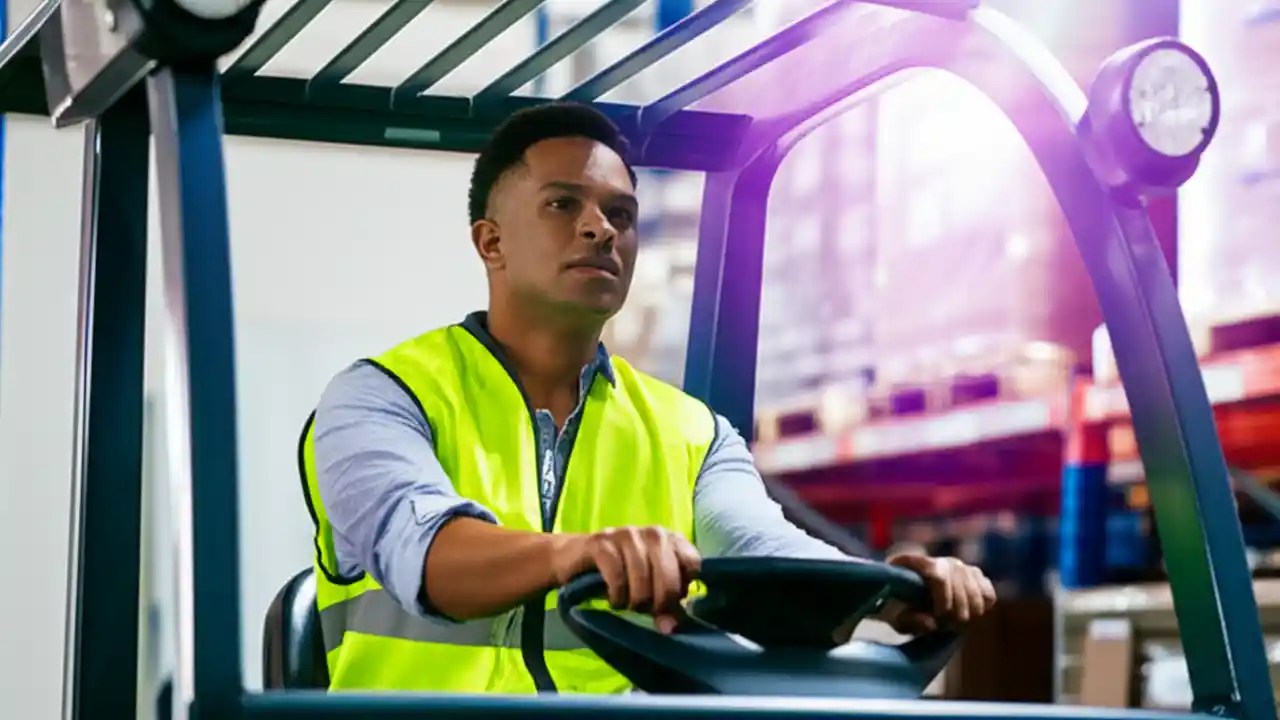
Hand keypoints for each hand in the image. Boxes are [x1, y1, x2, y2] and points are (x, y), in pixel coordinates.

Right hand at [550, 526, 700, 634]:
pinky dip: (617, 594)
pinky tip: (613, 598)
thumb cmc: (621, 575)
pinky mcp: (601, 542)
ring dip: (635, 600)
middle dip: (658, 601)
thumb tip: (671, 628)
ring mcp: (626, 534)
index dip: (681, 589)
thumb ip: (667, 606)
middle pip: (668, 574)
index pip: (693, 563)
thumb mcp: (650, 589)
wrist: (573, 558)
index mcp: (672, 540)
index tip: (668, 603)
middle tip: (645, 610)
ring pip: (642, 576)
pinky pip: (616, 576)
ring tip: (627, 604)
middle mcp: (653, 532)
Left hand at [880, 554, 996, 634]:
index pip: (939, 577)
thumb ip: (910, 621)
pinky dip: (981, 609)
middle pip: (960, 590)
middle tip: (944, 627)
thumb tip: (931, 624)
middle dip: (954, 615)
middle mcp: (941, 561)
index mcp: (916, 563)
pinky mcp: (976, 575)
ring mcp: (961, 566)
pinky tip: (966, 614)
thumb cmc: (899, 609)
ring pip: (976, 596)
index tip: (938, 617)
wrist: (912, 599)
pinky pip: (989, 595)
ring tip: (953, 624)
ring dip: (967, 616)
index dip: (943, 600)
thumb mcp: (896, 618)